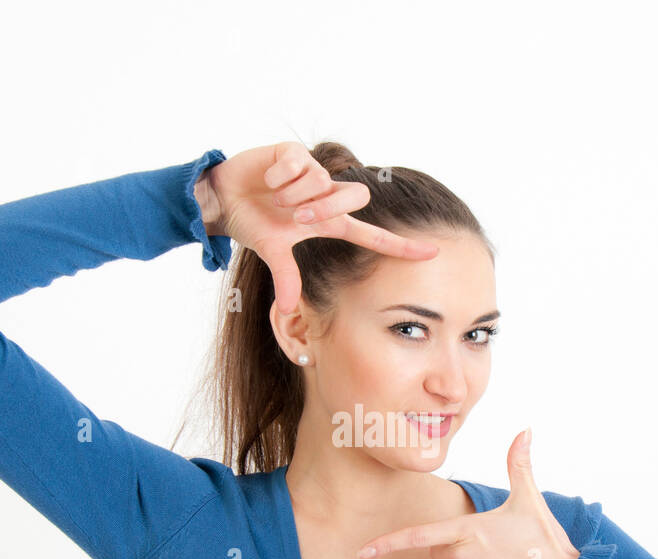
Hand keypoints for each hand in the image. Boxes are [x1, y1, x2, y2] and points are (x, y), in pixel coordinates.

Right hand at [198, 141, 439, 313]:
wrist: (224, 198)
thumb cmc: (253, 223)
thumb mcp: (271, 251)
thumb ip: (286, 276)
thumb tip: (287, 307)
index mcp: (329, 222)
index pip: (373, 235)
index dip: (401, 246)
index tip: (434, 253)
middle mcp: (327, 196)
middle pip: (355, 196)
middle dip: (324, 208)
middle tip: (296, 217)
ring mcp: (313, 171)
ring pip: (322, 180)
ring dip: (293, 195)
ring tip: (274, 198)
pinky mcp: (294, 152)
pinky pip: (297, 164)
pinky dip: (278, 177)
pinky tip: (267, 179)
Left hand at [357, 429, 582, 558]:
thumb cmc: (545, 541)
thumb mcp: (530, 500)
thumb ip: (519, 464)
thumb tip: (525, 430)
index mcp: (469, 530)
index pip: (419, 536)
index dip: (388, 543)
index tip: (363, 552)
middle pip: (439, 551)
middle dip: (455, 547)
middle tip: (493, 546)